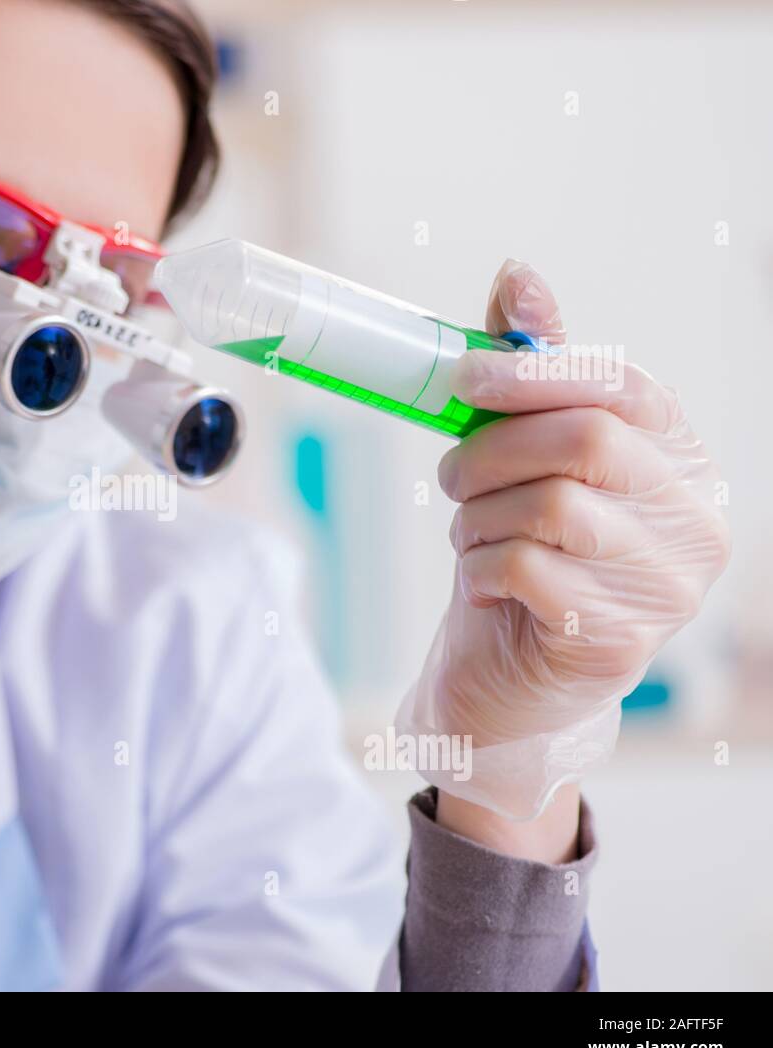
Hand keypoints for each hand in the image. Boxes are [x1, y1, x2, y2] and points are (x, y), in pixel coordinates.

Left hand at [396, 259, 731, 820]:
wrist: (506, 677)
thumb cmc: (520, 553)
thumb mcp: (523, 458)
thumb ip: (531, 373)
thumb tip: (518, 273)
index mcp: (679, 460)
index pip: (623, 386)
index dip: (536, 372)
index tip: (464, 378)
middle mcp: (693, 521)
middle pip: (584, 441)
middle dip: (490, 451)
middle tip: (452, 475)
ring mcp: (667, 588)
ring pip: (550, 506)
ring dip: (479, 516)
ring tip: (472, 537)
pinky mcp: (620, 642)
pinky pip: (525, 569)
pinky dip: (480, 569)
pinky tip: (484, 586)